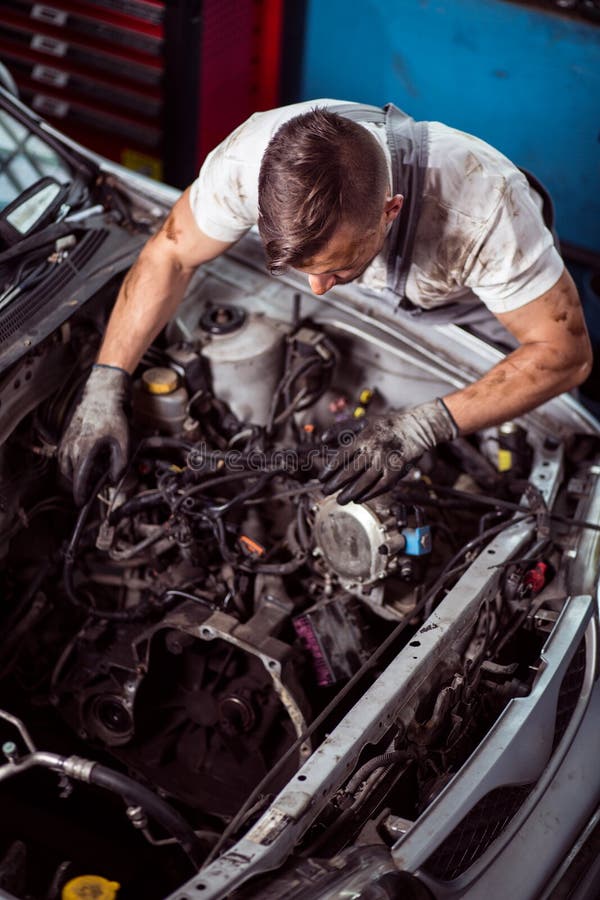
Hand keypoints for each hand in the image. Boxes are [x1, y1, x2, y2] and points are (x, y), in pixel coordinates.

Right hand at [58, 364, 130, 504]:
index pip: (79, 479)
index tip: (82, 502)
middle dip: (81, 484)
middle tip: (93, 485)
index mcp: (85, 450)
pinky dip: (72, 464)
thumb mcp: (122, 442)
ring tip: (91, 472)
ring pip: (65, 468)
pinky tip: (85, 460)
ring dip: (76, 474)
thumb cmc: (112, 416)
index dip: (81, 494)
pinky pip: (64, 458)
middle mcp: (71, 447)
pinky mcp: (65, 438)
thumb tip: (113, 480)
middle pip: (71, 476)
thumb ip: (119, 464)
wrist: (101, 396)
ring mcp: (66, 442)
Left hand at [320, 399, 457, 503]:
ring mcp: (385, 462)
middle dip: (335, 484)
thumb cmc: (387, 424)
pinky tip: (359, 499)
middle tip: (326, 491)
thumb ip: (341, 429)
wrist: (416, 428)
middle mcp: (372, 451)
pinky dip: (369, 494)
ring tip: (340, 500)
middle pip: (349, 472)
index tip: (322, 478)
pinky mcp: (396, 471)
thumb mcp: (363, 421)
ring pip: (363, 483)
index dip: (329, 470)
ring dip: (349, 493)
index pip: (341, 457)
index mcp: (363, 438)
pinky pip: (380, 487)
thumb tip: (322, 439)